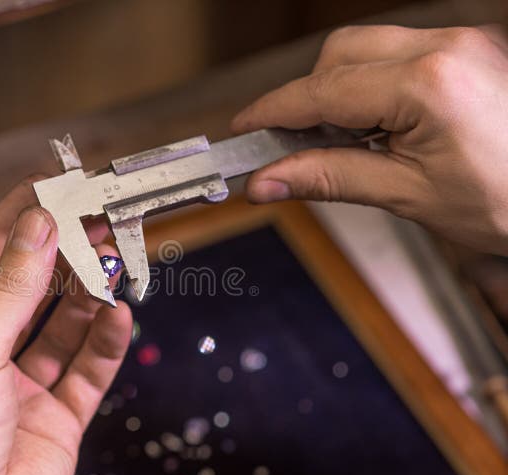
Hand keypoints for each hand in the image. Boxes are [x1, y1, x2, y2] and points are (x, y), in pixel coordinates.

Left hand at [0, 179, 132, 474]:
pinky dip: (105, 341)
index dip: (10, 224)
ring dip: (86, 294)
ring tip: (111, 259)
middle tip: (93, 219)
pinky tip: (118, 315)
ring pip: (61, 327)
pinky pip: (87, 369)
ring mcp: (19, 388)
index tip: (43, 188)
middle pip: (27, 291)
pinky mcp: (55, 417)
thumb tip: (37, 227)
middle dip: (59, 256)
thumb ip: (11, 289)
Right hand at [231, 24, 507, 253]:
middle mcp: (445, 46)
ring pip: (366, 47)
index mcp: (428, 83)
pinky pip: (398, 52)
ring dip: (338, 89)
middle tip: (290, 147)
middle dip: (307, 97)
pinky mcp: (468, 49)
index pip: (321, 90)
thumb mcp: (408, 196)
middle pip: (340, 53)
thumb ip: (329, 178)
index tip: (242, 132)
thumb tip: (268, 181)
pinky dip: (370, 84)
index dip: (272, 112)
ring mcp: (460, 43)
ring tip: (340, 142)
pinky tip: (375, 125)